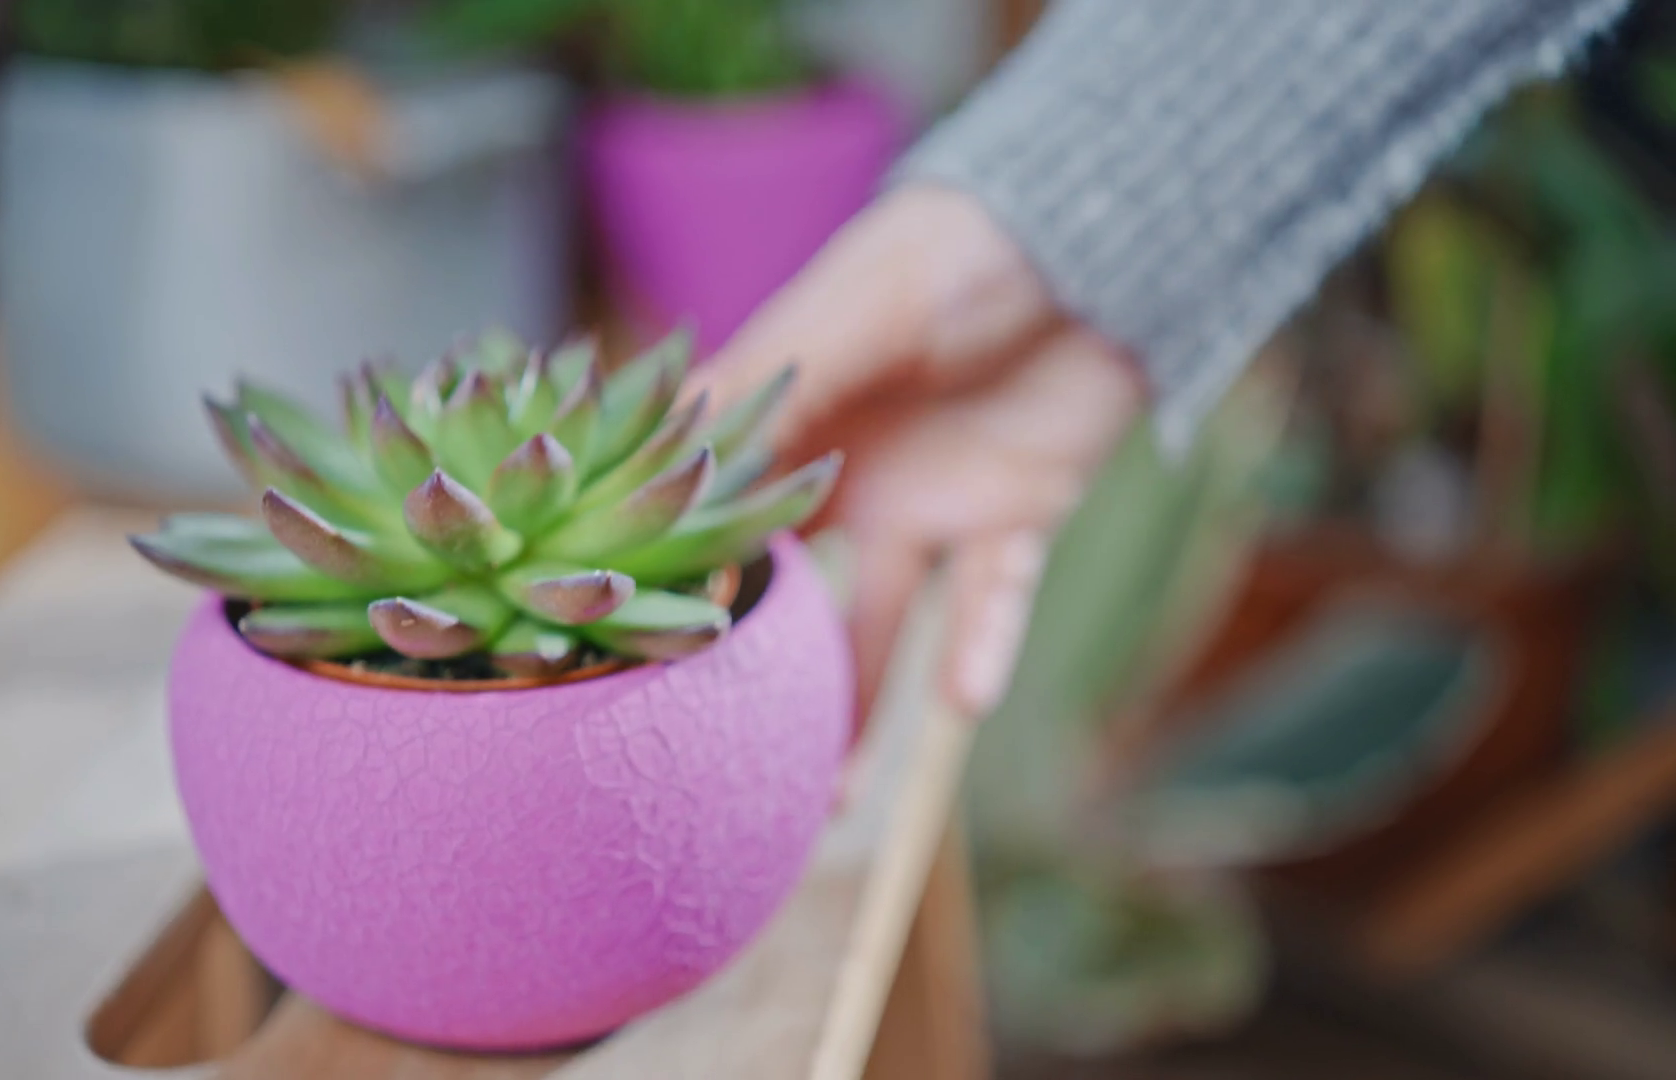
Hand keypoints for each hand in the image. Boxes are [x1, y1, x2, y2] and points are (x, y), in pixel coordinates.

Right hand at [688, 186, 1146, 722]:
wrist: (1095, 238)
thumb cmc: (958, 245)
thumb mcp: (855, 304)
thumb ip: (771, 377)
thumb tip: (667, 445)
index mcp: (792, 425)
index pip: (719, 521)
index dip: (684, 586)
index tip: (639, 662)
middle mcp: (850, 480)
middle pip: (789, 597)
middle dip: (756, 680)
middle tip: (714, 764)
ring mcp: (930, 505)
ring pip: (880, 625)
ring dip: (857, 706)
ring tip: (828, 795)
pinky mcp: (1014, 518)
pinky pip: (993, 597)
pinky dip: (981, 646)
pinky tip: (963, 701)